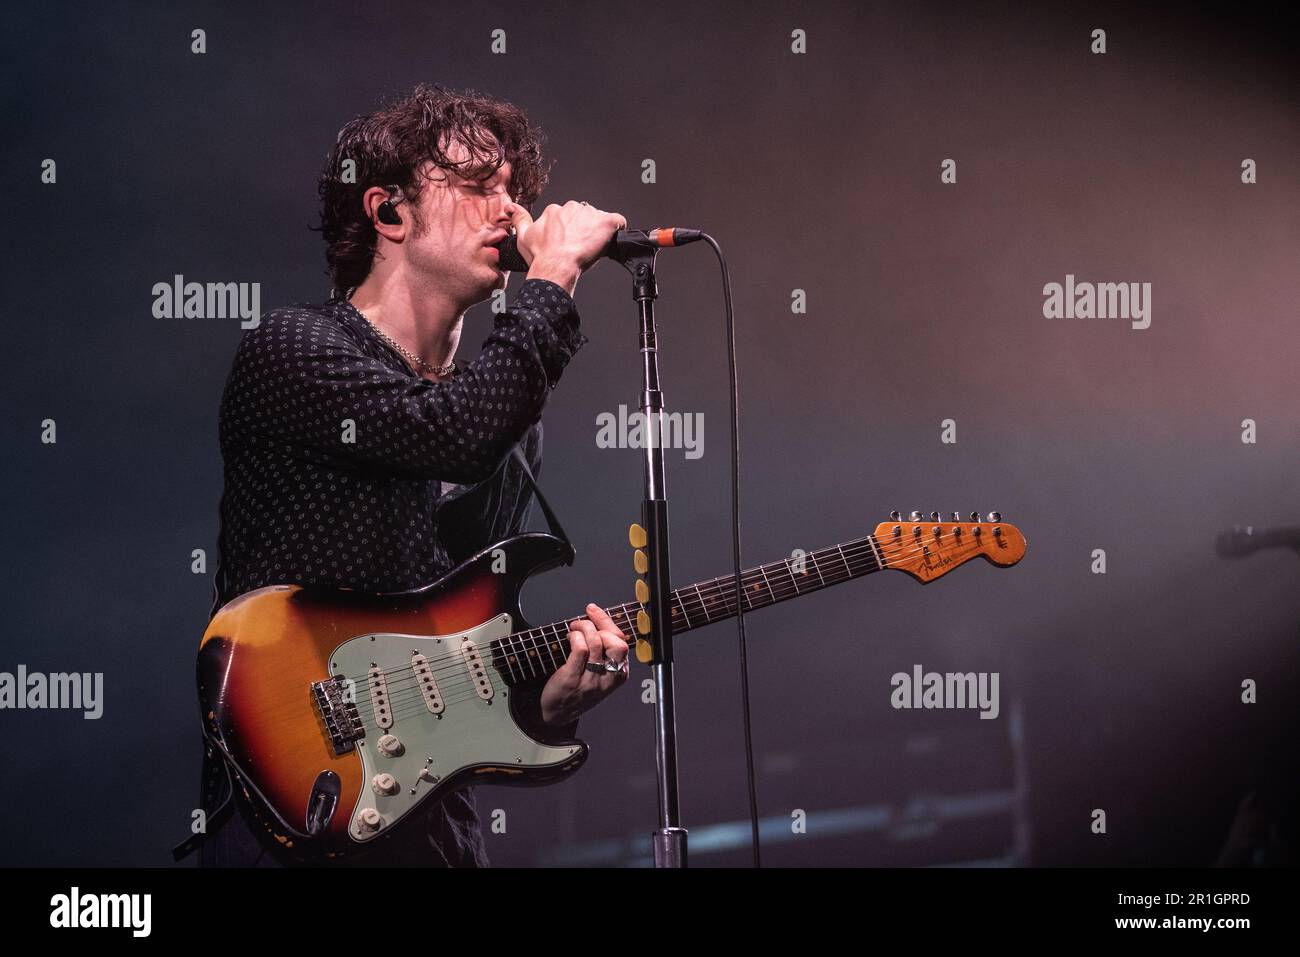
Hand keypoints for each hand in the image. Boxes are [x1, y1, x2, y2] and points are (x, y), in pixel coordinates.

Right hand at [507, 201, 626, 295]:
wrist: (555, 265)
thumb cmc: (540, 256)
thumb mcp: (523, 236)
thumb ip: (519, 219)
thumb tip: (510, 207)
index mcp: (555, 211)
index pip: (568, 216)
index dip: (570, 231)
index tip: (569, 243)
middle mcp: (572, 208)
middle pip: (584, 217)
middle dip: (585, 230)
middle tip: (580, 248)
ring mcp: (589, 214)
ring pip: (599, 220)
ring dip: (598, 232)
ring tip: (591, 249)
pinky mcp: (606, 222)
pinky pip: (618, 222)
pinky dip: (617, 231)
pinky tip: (611, 242)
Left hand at [539, 603, 630, 725]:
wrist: (557, 714)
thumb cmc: (578, 690)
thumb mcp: (600, 676)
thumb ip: (605, 654)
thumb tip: (600, 623)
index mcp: (618, 674)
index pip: (622, 642)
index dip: (608, 622)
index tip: (594, 612)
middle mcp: (607, 678)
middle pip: (617, 643)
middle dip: (601, 625)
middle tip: (585, 622)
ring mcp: (590, 679)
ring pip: (596, 642)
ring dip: (583, 627)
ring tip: (574, 628)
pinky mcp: (573, 678)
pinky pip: (580, 650)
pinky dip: (575, 637)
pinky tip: (570, 637)